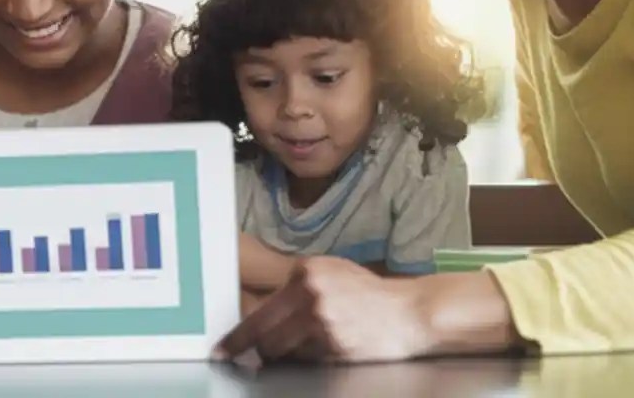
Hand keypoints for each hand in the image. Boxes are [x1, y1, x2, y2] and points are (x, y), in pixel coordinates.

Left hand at [215, 256, 428, 363]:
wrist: (410, 312)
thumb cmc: (370, 294)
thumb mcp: (332, 273)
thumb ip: (298, 285)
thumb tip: (261, 308)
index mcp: (306, 272)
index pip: (260, 305)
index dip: (238, 331)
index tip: (222, 347)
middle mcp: (310, 294)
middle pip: (261, 331)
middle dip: (248, 348)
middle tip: (234, 357)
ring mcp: (322, 321)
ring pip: (279, 349)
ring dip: (278, 356)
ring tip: (294, 348)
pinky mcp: (334, 346)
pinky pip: (303, 361)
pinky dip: (302, 361)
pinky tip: (319, 351)